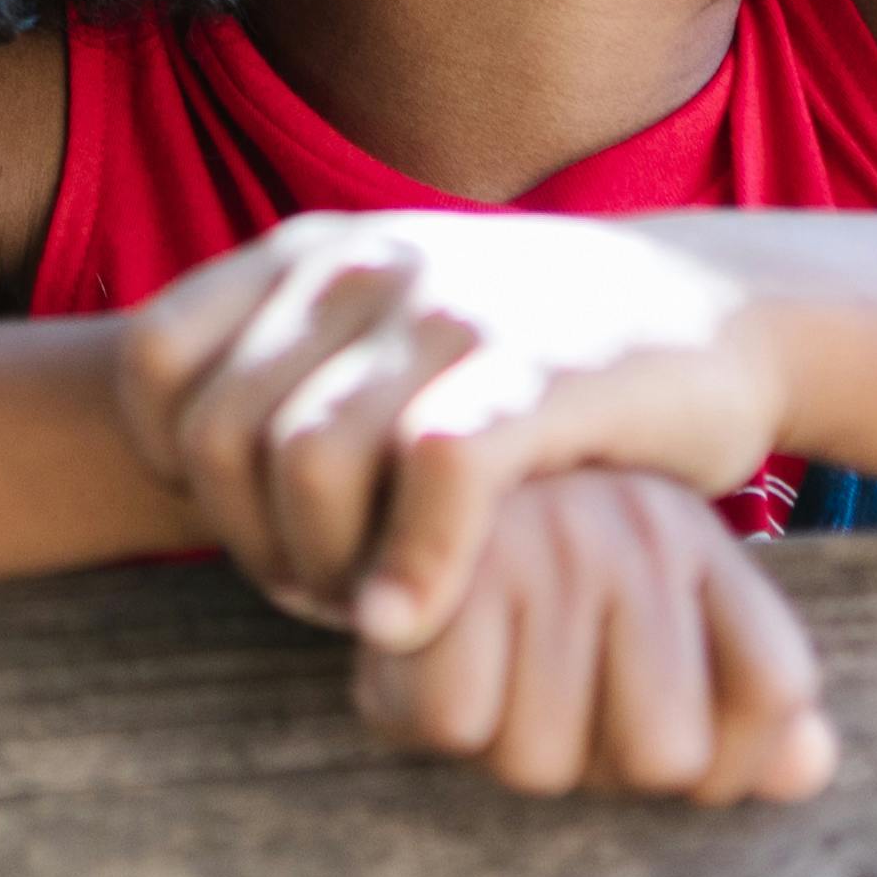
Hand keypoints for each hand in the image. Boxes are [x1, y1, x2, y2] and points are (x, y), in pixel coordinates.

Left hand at [118, 210, 783, 650]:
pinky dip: (410, 567)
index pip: (157, 360)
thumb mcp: (393, 329)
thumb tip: (178, 466)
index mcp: (314, 254)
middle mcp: (367, 265)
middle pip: (220, 434)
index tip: (241, 524)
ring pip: (307, 460)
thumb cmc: (534, 355)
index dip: (171, 464)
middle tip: (313, 595)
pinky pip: (433, 476)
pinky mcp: (538, 373)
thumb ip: (294, 372)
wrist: (719, 310)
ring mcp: (452, 312)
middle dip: (249, 544)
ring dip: (322, 567)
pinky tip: (413, 623)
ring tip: (367, 610)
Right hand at [350, 468, 837, 804]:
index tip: (652, 724)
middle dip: (593, 763)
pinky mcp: (448, 561)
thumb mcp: (649, 638)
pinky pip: (455, 720)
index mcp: (704, 548)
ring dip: (501, 743)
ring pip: (547, 759)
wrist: (387, 483)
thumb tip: (810, 770)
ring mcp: (553, 539)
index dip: (724, 761)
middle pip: (664, 758)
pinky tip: (417, 654)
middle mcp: (645, 528)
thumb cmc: (528, 592)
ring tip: (479, 666)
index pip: (775, 692)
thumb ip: (744, 708)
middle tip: (544, 694)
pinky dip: (422, 712)